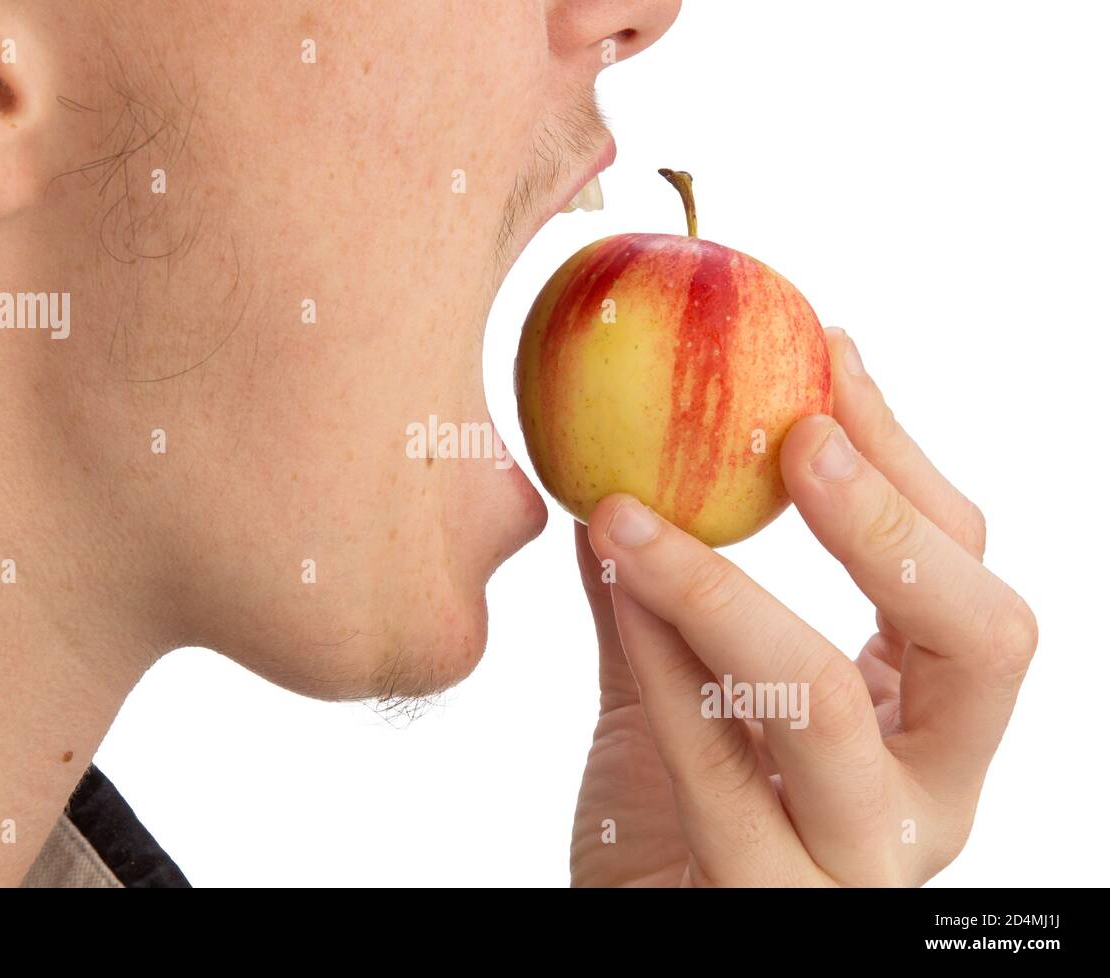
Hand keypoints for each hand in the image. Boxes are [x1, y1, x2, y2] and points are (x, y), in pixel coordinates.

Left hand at [569, 327, 1037, 885]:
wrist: (638, 929)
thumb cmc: (679, 816)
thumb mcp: (689, 692)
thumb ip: (668, 600)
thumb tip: (624, 467)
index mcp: (934, 725)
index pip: (966, 571)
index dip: (905, 462)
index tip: (831, 356)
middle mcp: (928, 793)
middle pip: (977, 636)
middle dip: (888, 521)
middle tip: (795, 432)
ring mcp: (860, 859)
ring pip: (825, 704)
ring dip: (722, 588)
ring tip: (628, 510)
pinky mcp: (769, 902)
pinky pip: (714, 763)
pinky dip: (656, 659)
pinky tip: (610, 584)